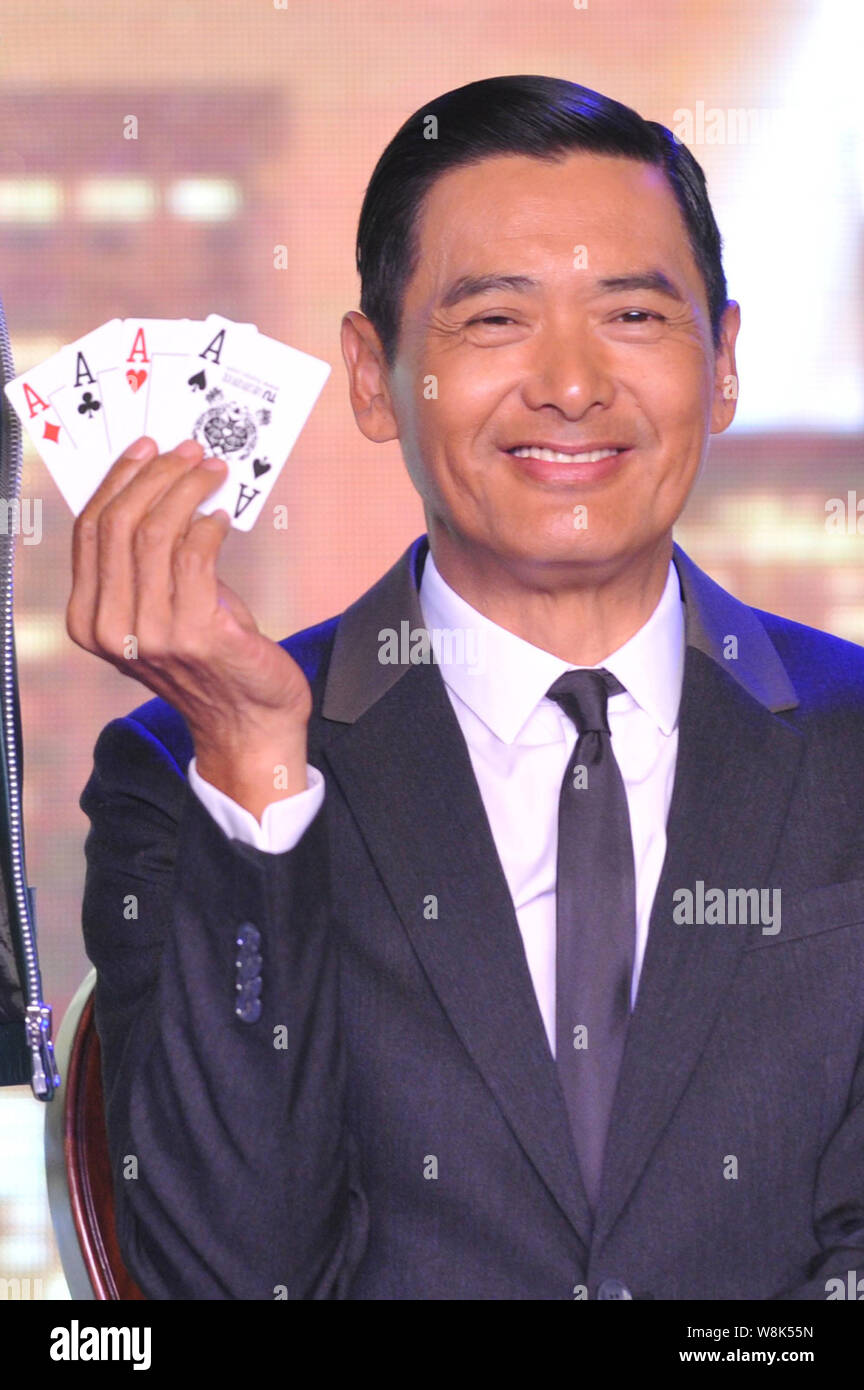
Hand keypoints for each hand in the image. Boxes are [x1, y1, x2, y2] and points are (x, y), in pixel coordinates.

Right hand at [66, 437, 310, 805]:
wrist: (248, 722)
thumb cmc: (209, 659)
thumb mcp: (160, 608)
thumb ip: (147, 561)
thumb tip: (162, 484)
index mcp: (88, 620)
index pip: (90, 531)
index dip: (117, 480)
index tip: (146, 448)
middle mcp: (110, 629)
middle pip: (119, 524)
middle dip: (156, 475)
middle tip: (189, 450)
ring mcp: (151, 634)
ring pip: (156, 532)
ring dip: (188, 489)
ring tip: (213, 471)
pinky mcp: (196, 633)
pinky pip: (195, 554)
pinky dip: (211, 525)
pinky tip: (223, 516)